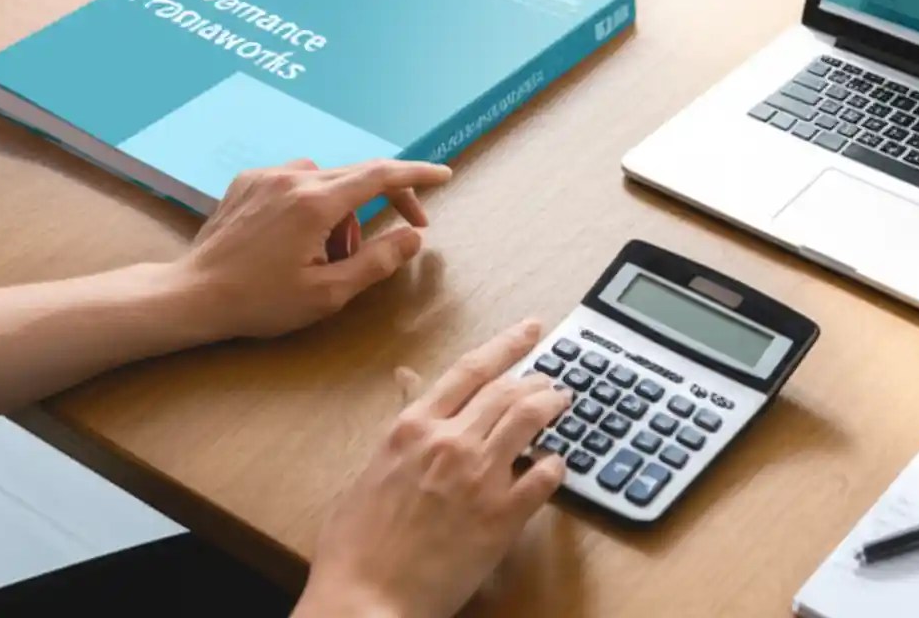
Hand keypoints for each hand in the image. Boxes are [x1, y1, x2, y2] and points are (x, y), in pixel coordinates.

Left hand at [178, 158, 452, 338]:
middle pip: (358, 175)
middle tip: (408, 229)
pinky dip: (314, 204)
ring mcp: (267, 176)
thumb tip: (413, 237)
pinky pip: (297, 181)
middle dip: (388, 200)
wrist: (192, 295)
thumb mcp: (328, 294)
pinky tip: (301, 239)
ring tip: (334, 254)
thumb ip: (377, 262)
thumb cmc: (260, 301)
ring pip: (328, 181)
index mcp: (315, 204)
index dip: (417, 175)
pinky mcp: (248, 181)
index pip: (380, 176)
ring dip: (346, 211)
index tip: (443, 176)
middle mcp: (293, 178)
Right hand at [292, 320, 570, 617]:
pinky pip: (546, 476)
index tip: (531, 328)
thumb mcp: (371, 467)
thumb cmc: (356, 542)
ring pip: (530, 419)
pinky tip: (557, 464)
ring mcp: (479, 476)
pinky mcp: (502, 516)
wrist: (365, 597)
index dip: (507, 343)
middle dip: (537, 379)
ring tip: (563, 403)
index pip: (471, 368)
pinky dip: (557, 463)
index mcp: (413, 427)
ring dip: (552, 405)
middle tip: (551, 380)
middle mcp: (450, 441)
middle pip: (508, 390)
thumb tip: (408, 380)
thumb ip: (399, 421)